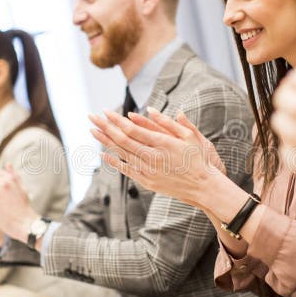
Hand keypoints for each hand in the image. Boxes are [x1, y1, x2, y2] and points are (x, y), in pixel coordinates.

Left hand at [88, 108, 226, 207]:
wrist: (203, 187)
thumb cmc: (198, 159)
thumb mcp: (189, 136)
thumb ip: (168, 122)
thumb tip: (149, 109)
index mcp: (163, 143)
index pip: (132, 129)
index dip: (116, 120)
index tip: (105, 111)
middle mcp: (152, 158)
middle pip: (122, 140)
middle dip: (105, 127)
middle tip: (91, 117)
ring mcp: (148, 171)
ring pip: (121, 154)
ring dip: (105, 142)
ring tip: (92, 131)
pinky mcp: (147, 182)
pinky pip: (126, 170)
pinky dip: (114, 162)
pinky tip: (103, 154)